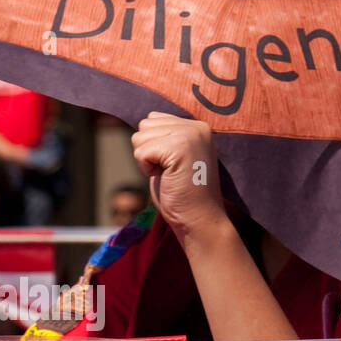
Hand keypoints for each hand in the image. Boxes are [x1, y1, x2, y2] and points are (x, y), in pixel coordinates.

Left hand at [131, 113, 227, 244]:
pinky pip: (141, 152)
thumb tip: (144, 122)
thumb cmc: (183, 195)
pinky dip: (147, 169)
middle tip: (170, 171)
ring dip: (147, 161)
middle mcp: (196, 126)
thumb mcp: (174, 157)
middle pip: (144, 125)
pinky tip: (166, 178)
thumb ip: (164, 137)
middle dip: (148, 152)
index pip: (153, 119)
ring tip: (170, 174)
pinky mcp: (179, 148)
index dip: (153, 146)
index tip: (172, 165)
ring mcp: (189, 135)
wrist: (199, 221)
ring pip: (140, 137)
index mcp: (197, 127)